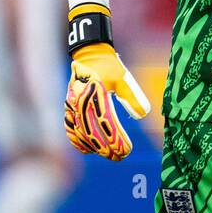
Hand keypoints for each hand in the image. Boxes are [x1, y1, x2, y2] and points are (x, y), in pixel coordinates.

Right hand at [64, 43, 149, 159]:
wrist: (88, 55)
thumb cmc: (110, 67)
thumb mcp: (124, 78)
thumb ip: (133, 96)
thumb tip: (143, 114)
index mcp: (96, 91)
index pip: (106, 121)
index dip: (116, 138)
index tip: (126, 150)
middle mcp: (81, 99)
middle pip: (92, 130)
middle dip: (106, 147)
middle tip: (119, 157)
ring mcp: (71, 104)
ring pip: (80, 131)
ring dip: (94, 147)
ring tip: (108, 155)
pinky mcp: (67, 107)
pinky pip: (70, 127)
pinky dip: (77, 140)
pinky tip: (87, 150)